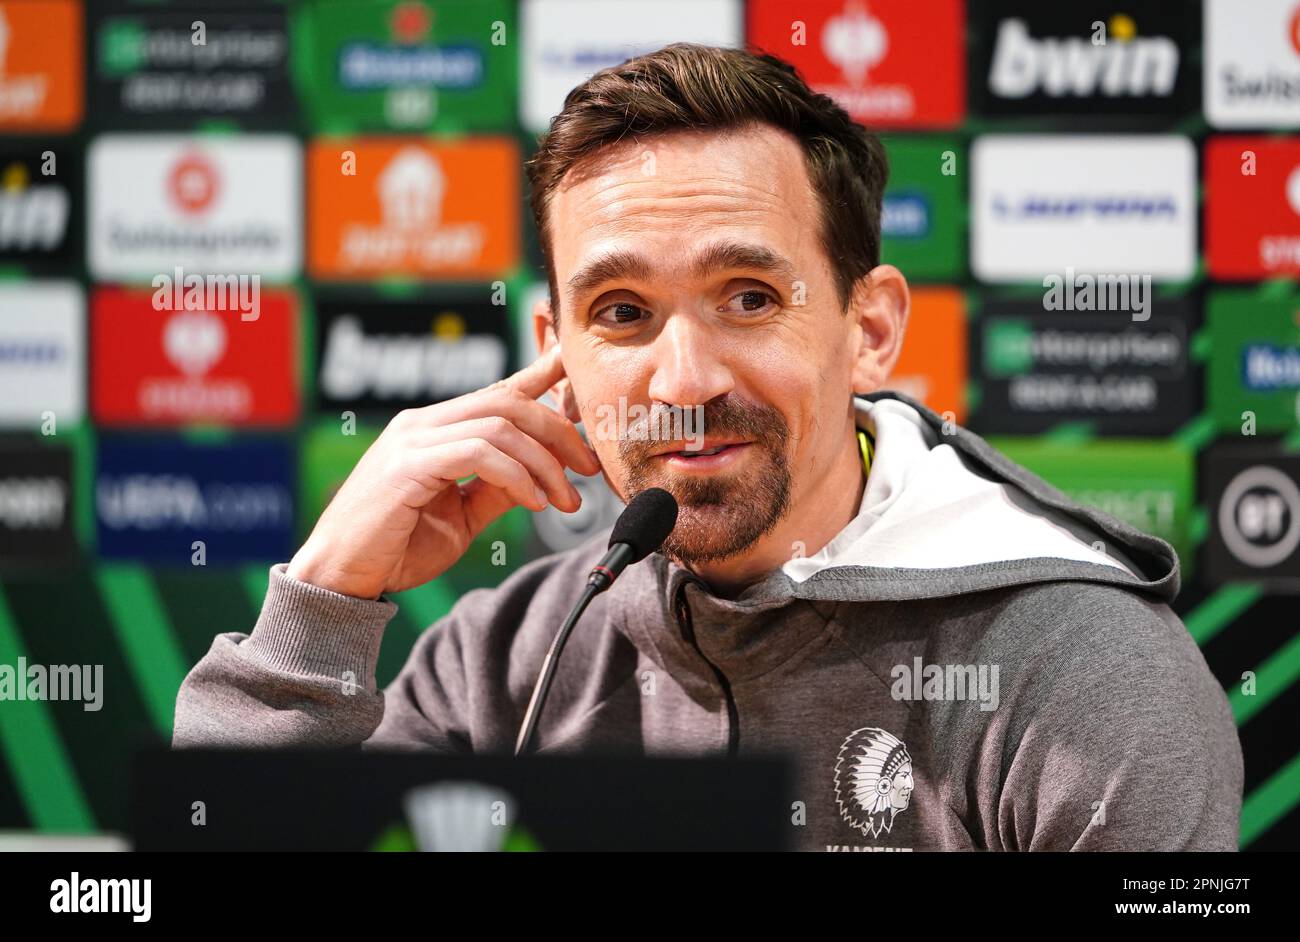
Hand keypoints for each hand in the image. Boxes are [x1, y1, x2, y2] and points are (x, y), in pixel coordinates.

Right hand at [286, 344, 600, 598]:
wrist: (341, 579)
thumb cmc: (395, 548)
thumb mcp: (462, 517)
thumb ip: (497, 490)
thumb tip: (542, 477)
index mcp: (435, 429)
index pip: (496, 390)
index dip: (540, 376)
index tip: (578, 375)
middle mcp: (423, 422)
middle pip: (508, 402)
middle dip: (559, 431)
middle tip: (589, 468)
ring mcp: (412, 438)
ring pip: (499, 424)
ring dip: (544, 463)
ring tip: (565, 500)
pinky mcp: (407, 464)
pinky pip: (477, 453)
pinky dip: (515, 476)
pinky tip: (534, 502)